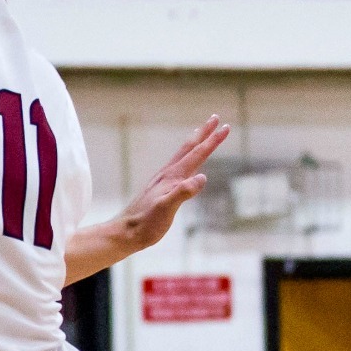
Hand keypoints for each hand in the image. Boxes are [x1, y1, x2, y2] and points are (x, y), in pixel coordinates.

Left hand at [114, 116, 229, 251]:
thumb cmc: (146, 224)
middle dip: (204, 133)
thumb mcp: (166, 209)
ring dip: (194, 142)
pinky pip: (177, 167)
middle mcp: (167, 175)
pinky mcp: (160, 189)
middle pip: (188, 148)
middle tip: (216, 118)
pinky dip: (186, 159)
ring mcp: (162, 181)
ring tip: (201, 132)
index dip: (212, 141)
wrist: (125, 232)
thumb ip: (183, 193)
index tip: (225, 127)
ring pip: (181, 155)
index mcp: (172, 177)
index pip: (196, 154)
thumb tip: (203, 177)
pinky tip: (186, 164)